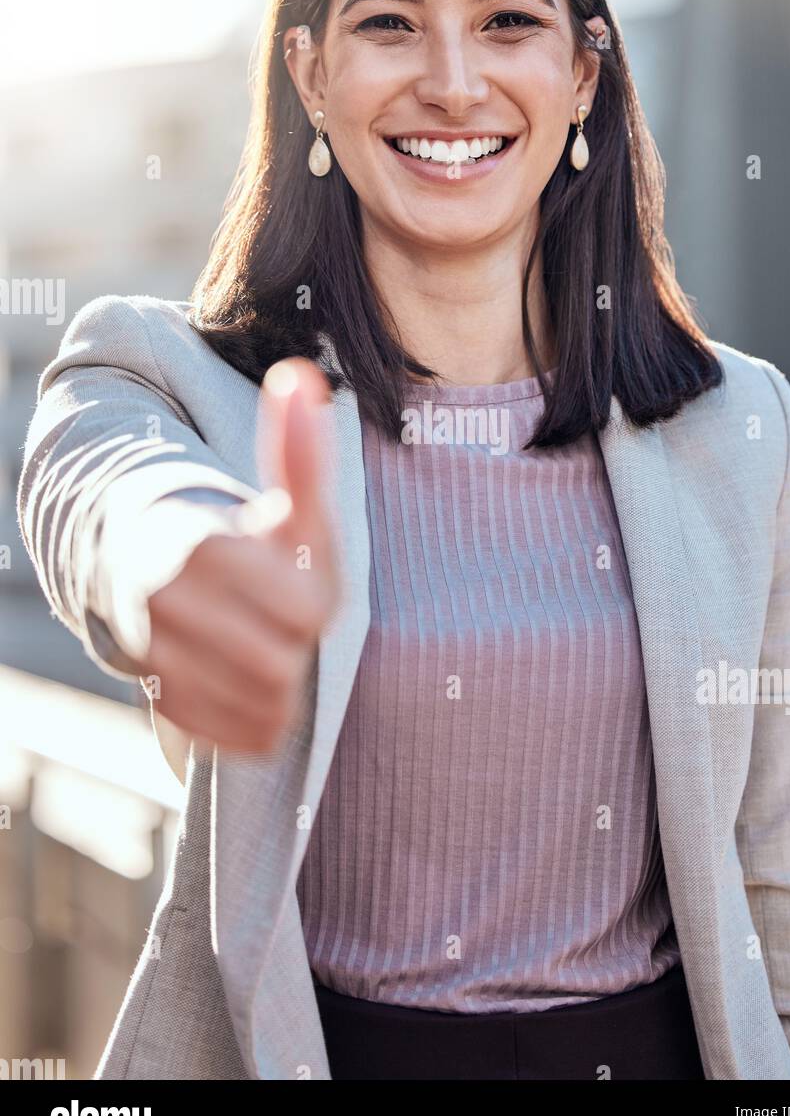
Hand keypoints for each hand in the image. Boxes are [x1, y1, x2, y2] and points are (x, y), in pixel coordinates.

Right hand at [139, 359, 339, 755]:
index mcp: (202, 548)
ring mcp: (155, 660)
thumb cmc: (238, 538)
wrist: (152, 574)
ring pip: (265, 712)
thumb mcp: (277, 497)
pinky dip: (257, 720)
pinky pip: (240, 740)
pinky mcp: (162, 705)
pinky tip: (246, 681)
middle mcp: (164, 605)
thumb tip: (303, 376)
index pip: (306, 614)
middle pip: (282, 668)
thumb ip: (298, 451)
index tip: (289, 581)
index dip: (311, 603)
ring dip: (281, 687)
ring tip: (265, 647)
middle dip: (294, 647)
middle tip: (278, 621)